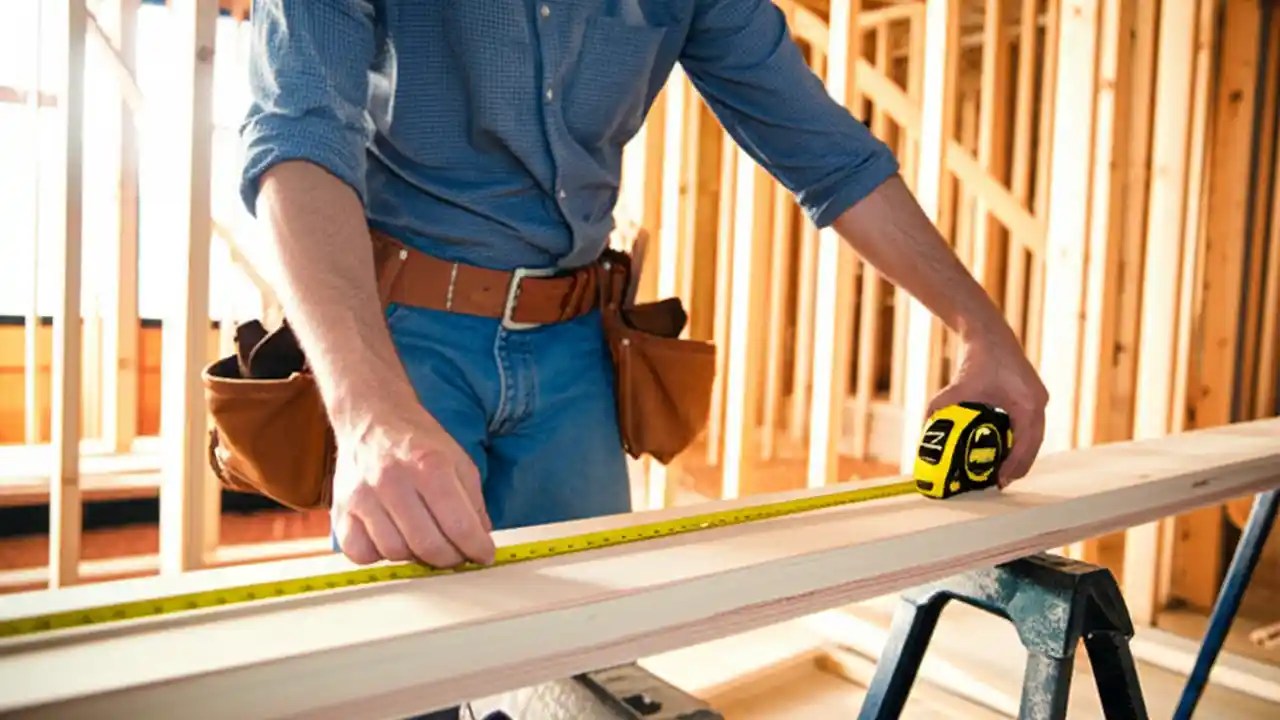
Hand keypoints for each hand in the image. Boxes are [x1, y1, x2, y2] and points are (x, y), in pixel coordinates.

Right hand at [330, 405, 494, 566]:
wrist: (373, 419)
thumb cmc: (419, 442)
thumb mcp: (458, 461)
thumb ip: (473, 502)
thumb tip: (480, 540)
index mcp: (430, 465)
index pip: (459, 525)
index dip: (477, 548)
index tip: (484, 556)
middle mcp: (393, 480)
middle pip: (427, 544)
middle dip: (450, 558)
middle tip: (457, 554)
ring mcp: (362, 496)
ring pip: (395, 552)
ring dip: (415, 556)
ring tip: (423, 539)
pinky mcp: (340, 509)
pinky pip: (360, 553)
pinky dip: (378, 555)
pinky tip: (391, 538)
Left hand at [925, 332, 1048, 484]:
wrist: (990, 335)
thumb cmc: (978, 359)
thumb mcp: (958, 387)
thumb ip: (941, 407)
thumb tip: (924, 429)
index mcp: (1028, 403)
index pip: (1025, 443)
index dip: (1014, 465)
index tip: (1000, 481)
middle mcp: (1038, 403)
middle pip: (1034, 443)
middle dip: (1019, 465)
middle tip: (1001, 483)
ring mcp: (1038, 399)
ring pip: (1034, 436)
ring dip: (1021, 455)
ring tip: (1004, 473)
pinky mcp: (1032, 397)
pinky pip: (1029, 426)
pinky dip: (1020, 441)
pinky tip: (1005, 451)